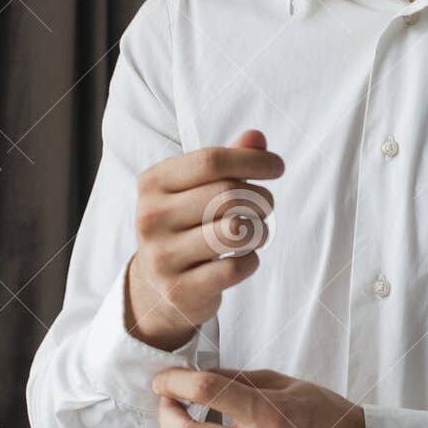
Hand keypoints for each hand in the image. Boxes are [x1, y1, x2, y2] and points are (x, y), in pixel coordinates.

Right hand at [125, 128, 283, 351]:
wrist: (155, 289)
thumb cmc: (185, 225)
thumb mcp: (197, 188)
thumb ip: (227, 160)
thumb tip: (257, 138)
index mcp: (153, 182)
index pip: (211, 160)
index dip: (253, 160)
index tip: (277, 167)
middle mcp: (150, 217)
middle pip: (227, 194)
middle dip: (261, 197)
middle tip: (266, 205)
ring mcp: (162, 256)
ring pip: (235, 230)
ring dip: (259, 229)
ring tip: (256, 231)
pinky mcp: (179, 290)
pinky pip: (234, 267)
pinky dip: (251, 260)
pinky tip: (244, 258)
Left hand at [151, 366, 366, 427]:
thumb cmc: (328, 419)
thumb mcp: (289, 385)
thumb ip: (241, 380)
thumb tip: (200, 374)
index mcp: (269, 415)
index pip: (207, 392)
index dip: (175, 381)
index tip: (164, 379)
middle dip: (166, 415)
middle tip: (167, 402)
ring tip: (185, 422)